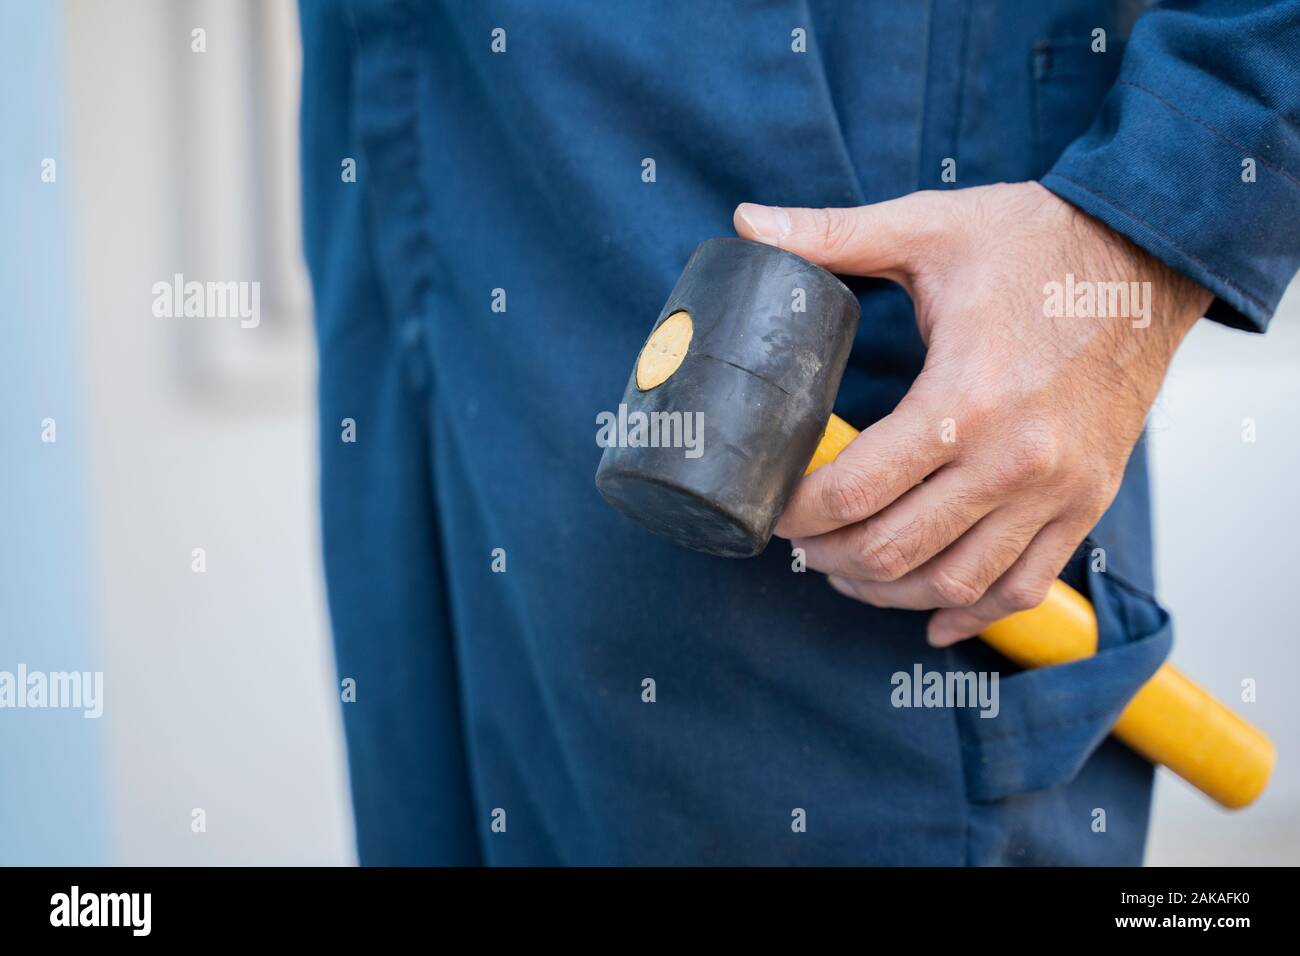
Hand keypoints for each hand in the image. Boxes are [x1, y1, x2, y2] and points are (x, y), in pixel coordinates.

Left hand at [734, 183, 1210, 645]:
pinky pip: (1025, 586)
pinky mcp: (1087, 501)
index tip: (771, 508)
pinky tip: (934, 616)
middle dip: (830, 557)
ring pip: (955, 583)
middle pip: (895, 549)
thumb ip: (832, 235)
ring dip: (889, 591)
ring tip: (850, 572)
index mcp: (965, 397)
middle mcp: (1013, 460)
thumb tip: (747, 224)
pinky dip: (975, 614)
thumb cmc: (1038, 242)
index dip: (798, 513)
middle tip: (801, 544)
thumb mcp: (928, 228)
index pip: (856, 489)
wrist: (1149, 254)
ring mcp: (1056, 490)